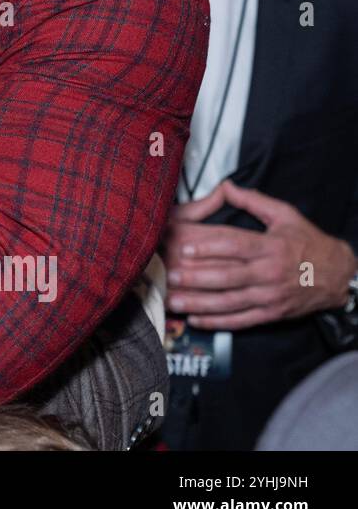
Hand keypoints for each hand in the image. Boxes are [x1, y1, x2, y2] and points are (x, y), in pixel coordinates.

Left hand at [163, 180, 355, 329]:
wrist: (340, 275)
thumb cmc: (309, 243)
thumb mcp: (286, 215)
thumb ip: (254, 201)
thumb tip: (226, 186)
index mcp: (270, 247)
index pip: (235, 247)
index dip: (208, 247)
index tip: (183, 248)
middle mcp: (269, 273)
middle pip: (227, 276)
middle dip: (195, 278)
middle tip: (169, 276)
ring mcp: (270, 296)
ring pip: (230, 302)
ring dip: (199, 303)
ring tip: (174, 301)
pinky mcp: (271, 314)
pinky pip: (241, 320)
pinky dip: (217, 322)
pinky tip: (196, 320)